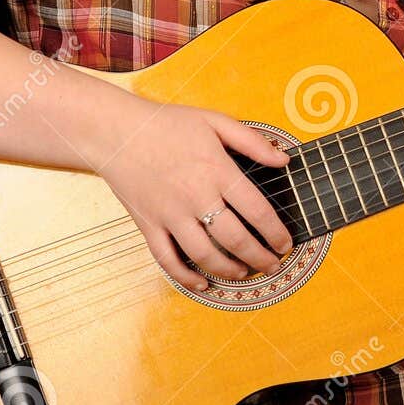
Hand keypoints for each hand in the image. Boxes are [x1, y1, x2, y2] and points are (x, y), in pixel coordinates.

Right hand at [94, 100, 295, 291]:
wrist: (116, 131)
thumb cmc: (168, 124)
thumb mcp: (215, 121)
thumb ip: (252, 141)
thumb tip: (284, 160)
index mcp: (217, 171)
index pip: (257, 211)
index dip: (276, 233)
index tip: (286, 243)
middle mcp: (195, 197)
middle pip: (236, 240)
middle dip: (261, 258)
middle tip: (274, 265)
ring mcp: (170, 215)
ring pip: (204, 255)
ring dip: (229, 270)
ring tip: (245, 272)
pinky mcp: (149, 225)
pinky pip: (167, 260)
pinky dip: (186, 277)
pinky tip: (203, 283)